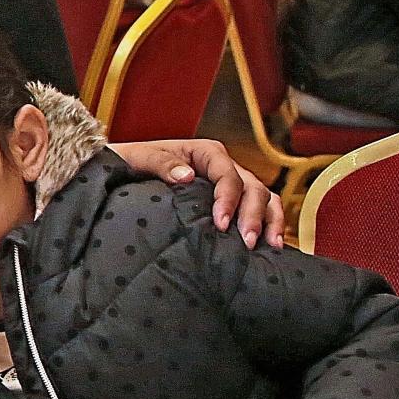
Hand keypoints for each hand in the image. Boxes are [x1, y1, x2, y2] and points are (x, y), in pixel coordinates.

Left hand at [110, 137, 283, 248]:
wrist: (126, 171)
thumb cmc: (133, 162)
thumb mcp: (140, 158)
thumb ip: (161, 163)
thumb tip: (186, 175)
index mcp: (206, 152)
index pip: (227, 174)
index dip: (228, 198)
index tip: (221, 223)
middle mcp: (224, 166)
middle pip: (251, 187)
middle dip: (252, 214)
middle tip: (246, 241)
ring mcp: (231, 183)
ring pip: (263, 196)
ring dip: (269, 220)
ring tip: (268, 245)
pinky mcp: (233, 200)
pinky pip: (261, 207)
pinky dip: (270, 222)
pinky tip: (271, 244)